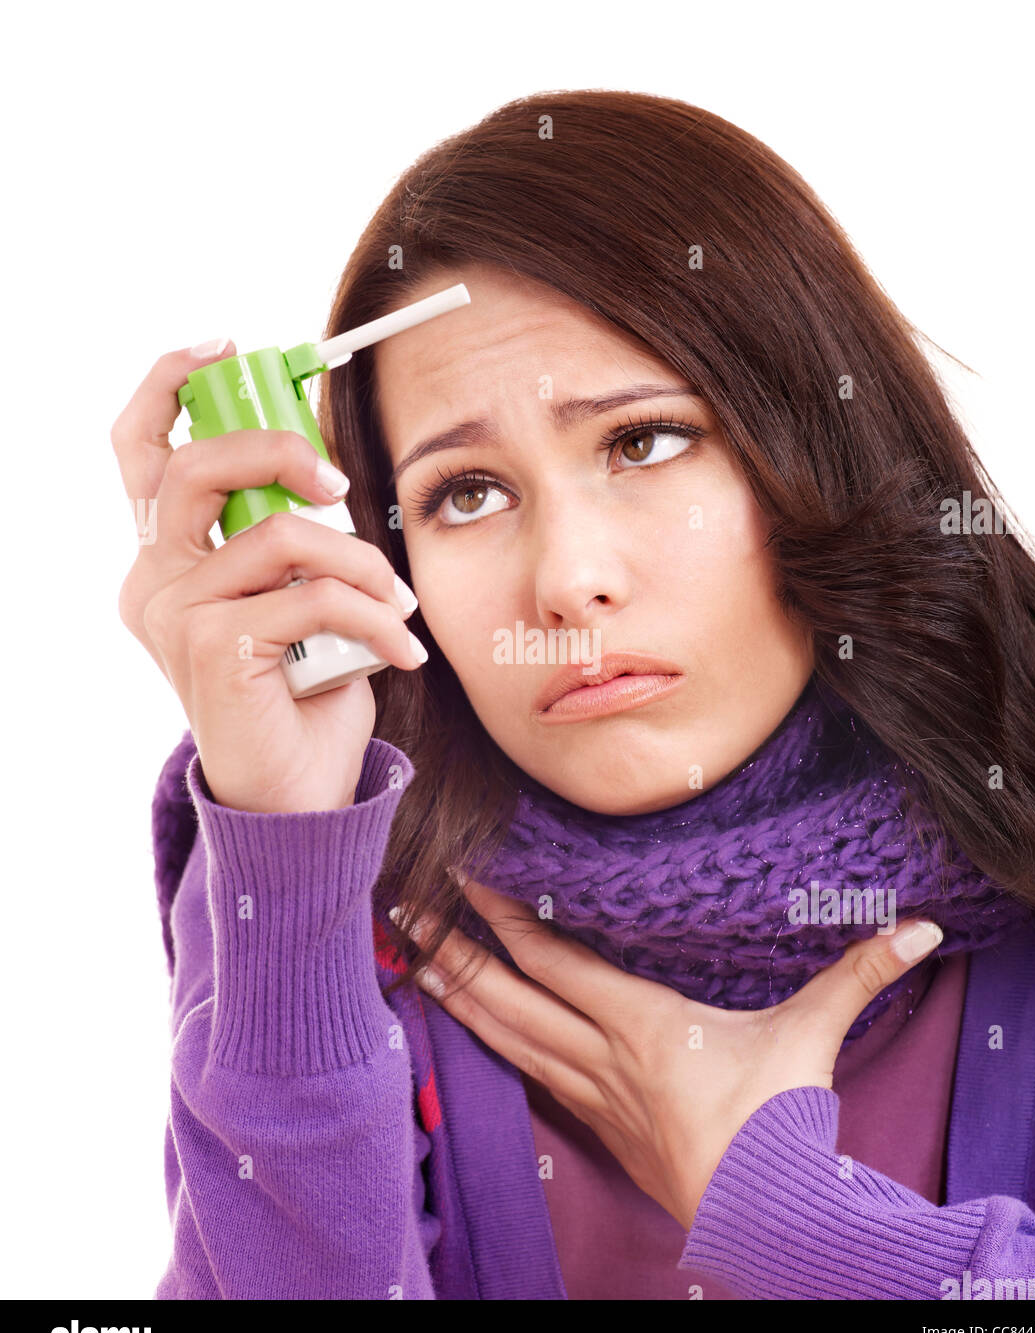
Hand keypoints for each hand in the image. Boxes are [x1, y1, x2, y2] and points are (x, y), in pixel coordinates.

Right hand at [112, 342, 425, 812]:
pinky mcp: (214, 650)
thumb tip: (326, 464)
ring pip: (281, 535)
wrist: (297, 793)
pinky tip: (402, 651)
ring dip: (363, 564)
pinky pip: (314, 597)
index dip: (171, 383)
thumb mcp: (297, 596)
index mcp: (167, 558)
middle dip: (282, 451)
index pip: (141, 449)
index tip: (229, 346)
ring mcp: (175, 616)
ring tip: (399, 607)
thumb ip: (291, 535)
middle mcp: (154, 580)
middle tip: (341, 483)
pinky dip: (376, 617)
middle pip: (198, 466)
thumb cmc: (304, 691)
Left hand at [400, 881, 943, 1230]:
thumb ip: (857, 973)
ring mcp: (590, 1094)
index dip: (504, 918)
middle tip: (402, 907)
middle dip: (452, 949)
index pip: (555, 960)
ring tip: (410, 958)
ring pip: (504, 1037)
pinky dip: (489, 1041)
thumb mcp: (813, 1037)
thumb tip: (918, 926)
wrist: (767, 1219)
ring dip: (455, 995)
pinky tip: (469, 1027)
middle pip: (509, 996)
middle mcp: (601, 1056)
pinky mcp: (593, 1122)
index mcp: (644, 1025)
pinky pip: (526, 1072)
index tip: (466, 877)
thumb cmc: (781, 1123)